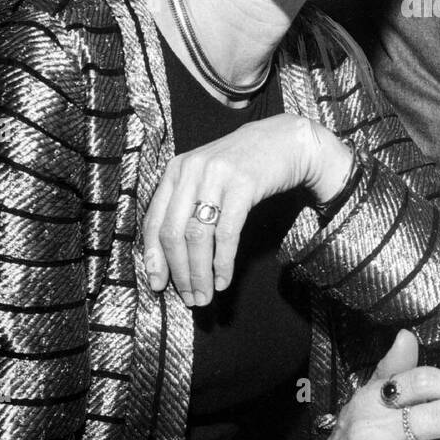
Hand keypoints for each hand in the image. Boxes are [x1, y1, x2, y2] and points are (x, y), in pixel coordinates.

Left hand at [142, 113, 353, 305]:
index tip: (156, 284)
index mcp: (176, 170)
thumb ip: (186, 204)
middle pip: (174, 232)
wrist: (286, 141)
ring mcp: (216, 175)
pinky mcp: (243, 184)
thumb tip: (170, 257)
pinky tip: (224, 279)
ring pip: (198, 236)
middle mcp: (191, 170)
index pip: (154, 221)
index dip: (153, 257)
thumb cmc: (245, 165)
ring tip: (205, 295)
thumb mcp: (207, 177)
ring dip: (200, 273)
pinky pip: (227, 232)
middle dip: (179, 272)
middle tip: (188, 297)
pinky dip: (223, 262)